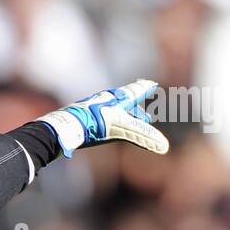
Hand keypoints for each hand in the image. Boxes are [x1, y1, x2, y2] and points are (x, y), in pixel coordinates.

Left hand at [39, 79, 168, 157]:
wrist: (66, 127)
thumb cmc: (95, 125)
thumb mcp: (122, 129)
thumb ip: (143, 136)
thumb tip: (164, 147)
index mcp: (117, 100)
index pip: (135, 92)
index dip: (144, 89)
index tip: (151, 83)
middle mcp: (105, 100)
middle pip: (123, 100)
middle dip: (134, 105)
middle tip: (142, 112)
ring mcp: (92, 108)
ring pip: (109, 108)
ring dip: (119, 113)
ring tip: (123, 120)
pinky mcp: (80, 117)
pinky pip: (96, 116)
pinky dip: (103, 120)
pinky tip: (99, 127)